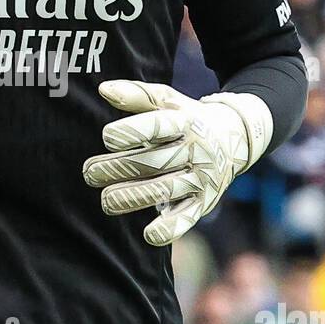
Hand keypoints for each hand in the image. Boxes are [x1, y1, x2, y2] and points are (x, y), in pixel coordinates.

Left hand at [82, 80, 270, 246]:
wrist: (235, 137)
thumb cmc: (186, 116)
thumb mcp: (166, 99)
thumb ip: (135, 95)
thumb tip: (102, 89)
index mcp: (185, 121)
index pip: (158, 126)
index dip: (132, 131)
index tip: (107, 137)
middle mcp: (195, 150)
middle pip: (154, 162)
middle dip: (118, 169)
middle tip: (89, 173)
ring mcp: (201, 177)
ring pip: (165, 190)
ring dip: (132, 197)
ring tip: (106, 200)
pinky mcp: (204, 202)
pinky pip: (187, 217)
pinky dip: (170, 228)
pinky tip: (149, 234)